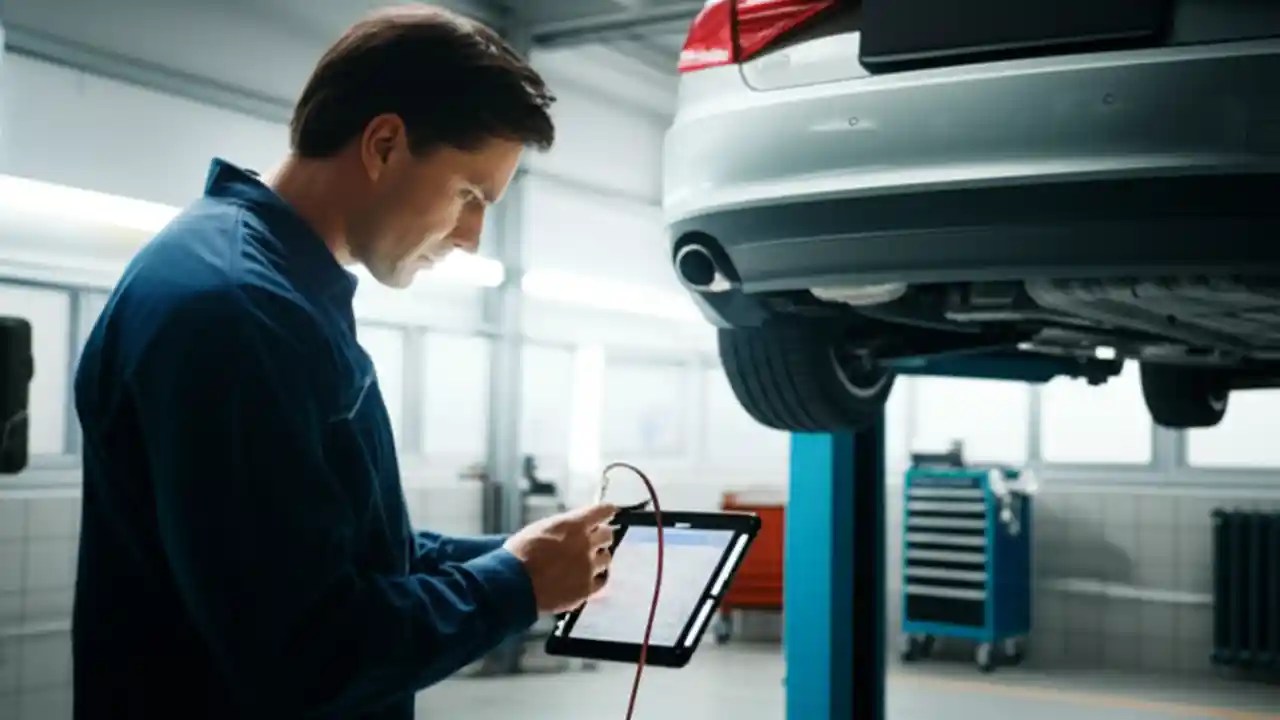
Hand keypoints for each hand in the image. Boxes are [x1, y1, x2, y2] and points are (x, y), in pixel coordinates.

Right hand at [503, 503, 617, 613]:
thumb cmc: (520, 554)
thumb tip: (576, 526)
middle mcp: (586, 544)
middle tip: (591, 541)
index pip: (603, 511)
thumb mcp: (540, 528)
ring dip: (597, 558)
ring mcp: (588, 568)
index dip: (606, 511)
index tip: (609, 512)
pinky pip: (602, 580)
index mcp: (574, 525)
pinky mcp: (587, 589)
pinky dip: (596, 577)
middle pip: (608, 535)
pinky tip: (587, 577)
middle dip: (600, 536)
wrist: (514, 584)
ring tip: (583, 562)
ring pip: (606, 558)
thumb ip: (564, 526)